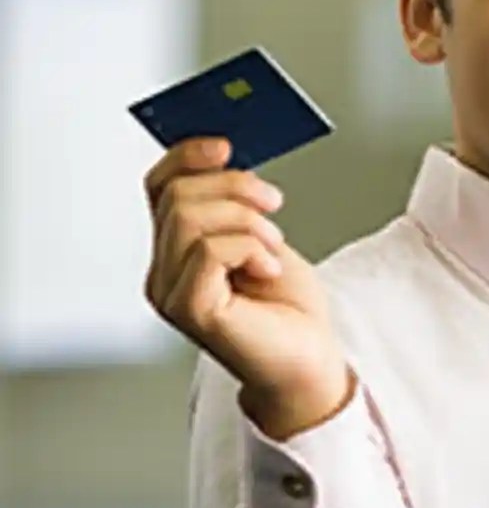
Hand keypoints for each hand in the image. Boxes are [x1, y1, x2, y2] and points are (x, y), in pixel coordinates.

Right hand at [144, 137, 351, 438]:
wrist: (310, 361)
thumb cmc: (288, 309)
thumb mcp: (263, 238)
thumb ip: (237, 205)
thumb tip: (228, 156)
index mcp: (176, 250)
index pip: (159, 186)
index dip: (188, 156)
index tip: (225, 146)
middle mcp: (164, 272)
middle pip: (177, 195)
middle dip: (234, 188)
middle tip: (273, 206)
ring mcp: (172, 294)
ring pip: (189, 218)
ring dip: (246, 222)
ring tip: (271, 248)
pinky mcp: (192, 310)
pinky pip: (209, 251)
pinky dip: (249, 249)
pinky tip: (268, 270)